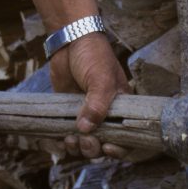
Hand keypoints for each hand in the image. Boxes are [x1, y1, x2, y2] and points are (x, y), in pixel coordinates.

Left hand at [49, 32, 129, 159]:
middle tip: (86, 140)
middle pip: (103, 144)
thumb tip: (86, 129)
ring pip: (85, 143)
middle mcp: (105, 114)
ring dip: (79, 148)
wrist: (69, 40)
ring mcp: (86, 114)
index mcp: (121, 107)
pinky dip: (65, 142)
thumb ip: (97, 104)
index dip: (120, 148)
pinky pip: (69, 134)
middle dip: (95, 148)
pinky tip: (62, 140)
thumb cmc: (93, 55)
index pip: (126, 136)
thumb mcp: (101, 79)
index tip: (108, 146)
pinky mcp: (68, 112)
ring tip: (71, 139)